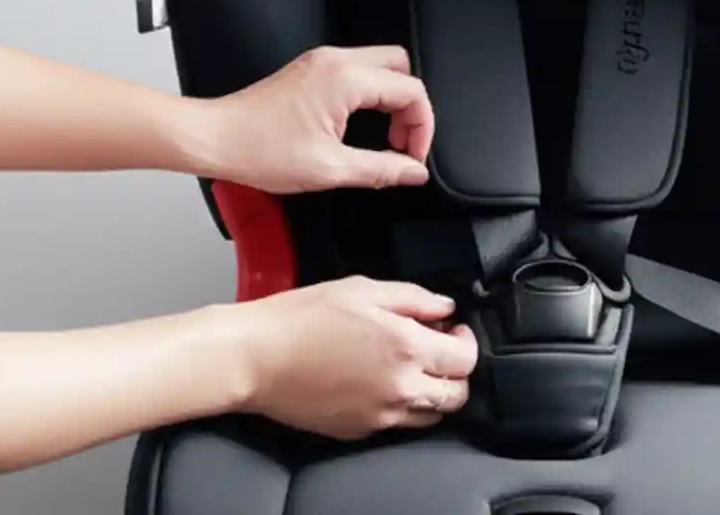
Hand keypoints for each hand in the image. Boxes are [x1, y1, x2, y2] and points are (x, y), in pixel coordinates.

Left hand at [199, 45, 434, 193]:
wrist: (213, 138)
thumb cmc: (257, 149)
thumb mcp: (329, 169)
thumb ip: (381, 169)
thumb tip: (413, 171)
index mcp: (345, 79)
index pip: (411, 91)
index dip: (422, 127)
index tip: (413, 156)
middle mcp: (335, 62)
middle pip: (401, 69)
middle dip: (411, 108)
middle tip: (403, 142)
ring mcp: (321, 63)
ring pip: (380, 68)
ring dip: (391, 102)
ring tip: (384, 139)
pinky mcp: (310, 71)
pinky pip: (356, 73)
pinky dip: (370, 97)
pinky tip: (361, 128)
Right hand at [229, 276, 477, 440]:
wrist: (253, 357)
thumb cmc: (299, 319)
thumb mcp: (363, 289)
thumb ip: (414, 298)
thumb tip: (445, 308)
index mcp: (407, 348)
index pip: (466, 359)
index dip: (466, 341)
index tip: (454, 330)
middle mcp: (400, 388)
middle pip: (457, 395)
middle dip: (456, 372)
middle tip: (440, 351)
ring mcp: (380, 415)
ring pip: (431, 415)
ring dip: (432, 392)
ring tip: (410, 367)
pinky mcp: (358, 430)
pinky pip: (396, 423)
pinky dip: (399, 405)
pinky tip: (379, 381)